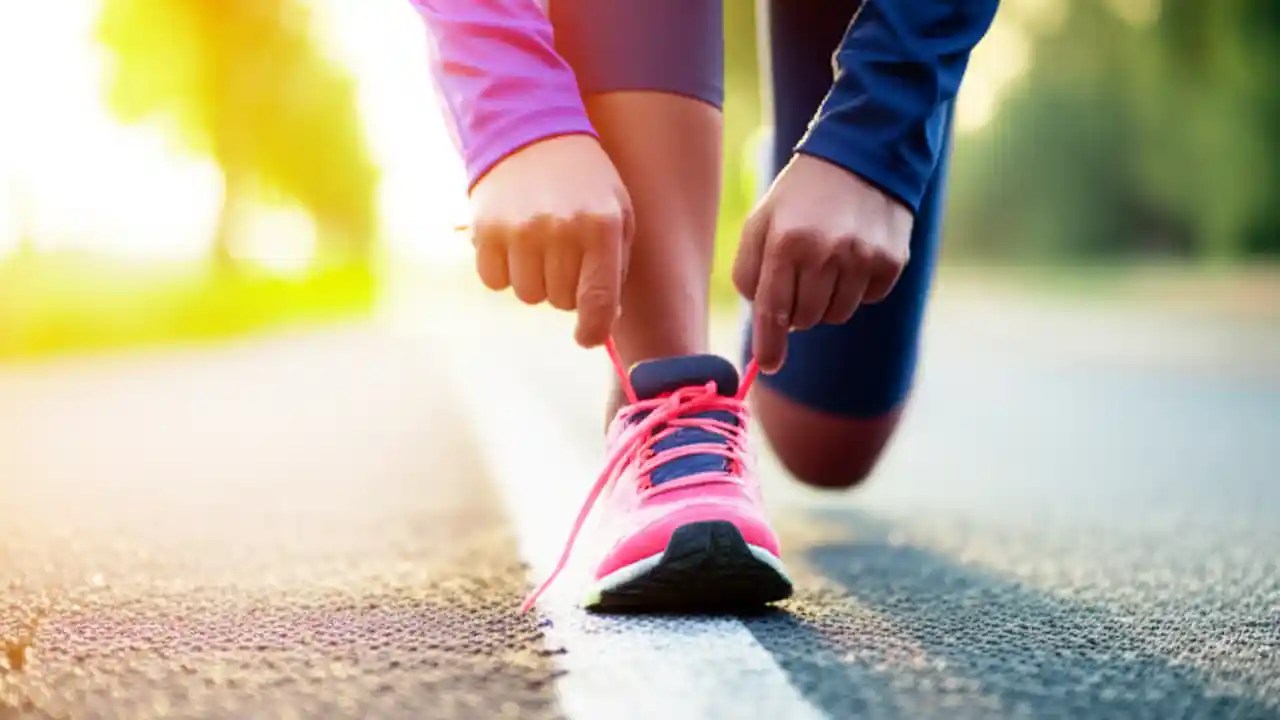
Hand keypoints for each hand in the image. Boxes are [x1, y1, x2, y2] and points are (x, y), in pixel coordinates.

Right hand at [470, 134, 633, 346]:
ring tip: (539, 243)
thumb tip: (604, 322)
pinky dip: (504, 270)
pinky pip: (495, 281)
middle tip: (564, 255)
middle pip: (561, 302)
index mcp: (601, 227)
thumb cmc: (584, 181)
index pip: (597, 302)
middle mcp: (560, 230)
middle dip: (565, 288)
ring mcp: (519, 231)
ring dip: (535, 279)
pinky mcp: (485, 230)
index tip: (587, 337)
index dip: (593, 330)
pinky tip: (513, 240)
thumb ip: (617, 267)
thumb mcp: (617, 213)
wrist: (530, 131)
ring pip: (528, 295)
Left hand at [733, 154, 913, 372]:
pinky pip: (867, 300)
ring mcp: (862, 259)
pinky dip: (857, 288)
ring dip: (826, 301)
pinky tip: (854, 256)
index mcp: (786, 242)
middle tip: (800, 280)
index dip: (769, 344)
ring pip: (837, 315)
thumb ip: (749, 270)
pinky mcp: (891, 262)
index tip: (769, 364)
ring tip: (827, 264)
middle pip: (805, 319)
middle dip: (796, 311)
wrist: (862, 156)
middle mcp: (826, 253)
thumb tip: (762, 320)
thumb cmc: (802, 196)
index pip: (772, 310)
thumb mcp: (762, 220)